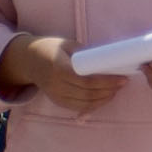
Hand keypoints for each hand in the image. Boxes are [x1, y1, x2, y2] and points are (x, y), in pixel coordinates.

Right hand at [6, 36, 122, 113]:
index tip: (121, 78)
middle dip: (108, 90)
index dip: (106, 82)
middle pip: (88, 94)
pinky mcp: (57, 102)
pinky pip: (78, 107)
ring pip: (85, 103)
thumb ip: (85, 54)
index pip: (87, 81)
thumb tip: (108, 60)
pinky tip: (104, 97)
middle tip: (122, 83)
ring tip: (116, 90)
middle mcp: (56, 85)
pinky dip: (94, 104)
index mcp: (59, 68)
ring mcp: (56, 96)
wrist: (29, 61)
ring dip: (103, 99)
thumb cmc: (51, 48)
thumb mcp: (67, 44)